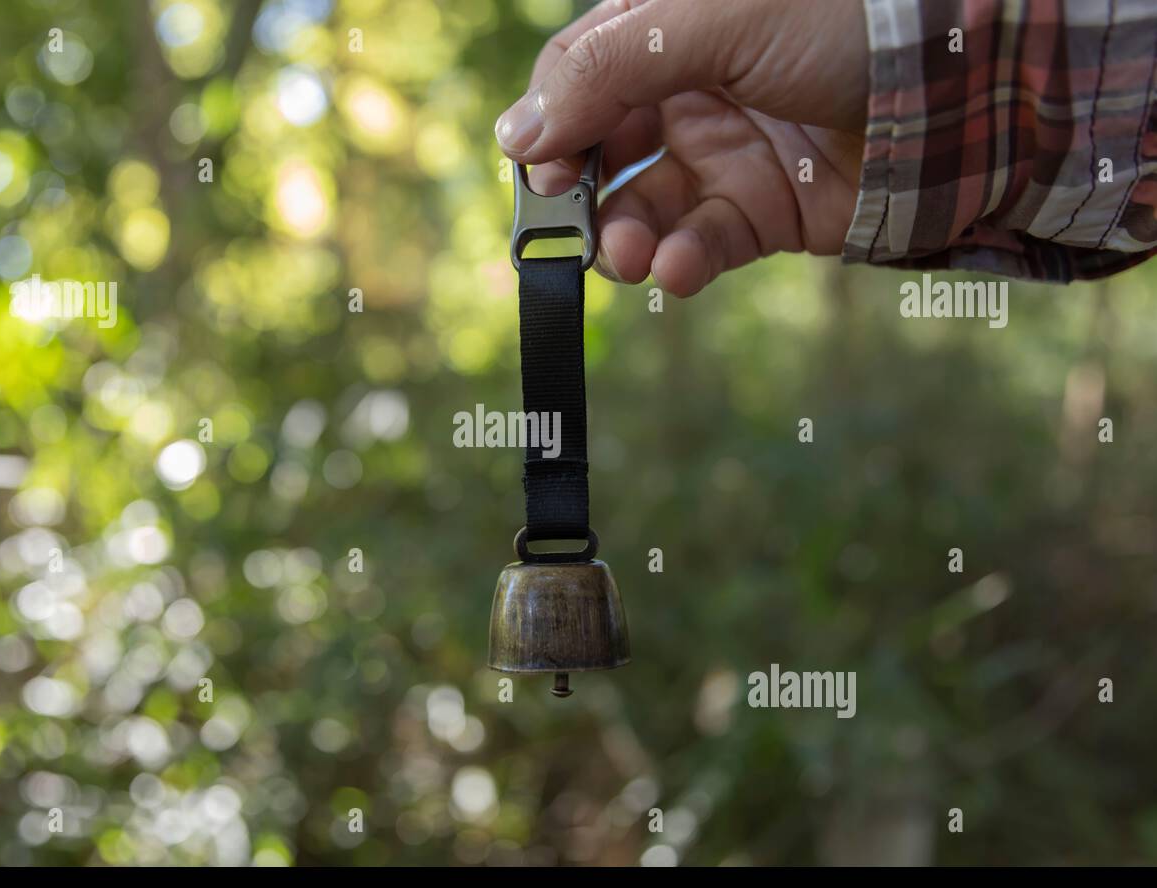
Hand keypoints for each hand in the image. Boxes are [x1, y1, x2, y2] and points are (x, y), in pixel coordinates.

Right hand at [496, 0, 869, 296]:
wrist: (963, 78)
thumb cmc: (842, 18)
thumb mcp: (713, 18)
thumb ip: (610, 70)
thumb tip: (517, 134)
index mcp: (667, 23)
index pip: (577, 73)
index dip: (551, 120)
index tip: (539, 164)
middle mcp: (687, 89)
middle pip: (601, 149)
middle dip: (583, 193)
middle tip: (577, 225)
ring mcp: (725, 152)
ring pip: (644, 207)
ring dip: (625, 237)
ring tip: (629, 257)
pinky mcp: (763, 211)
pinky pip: (702, 243)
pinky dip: (682, 262)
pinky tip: (677, 269)